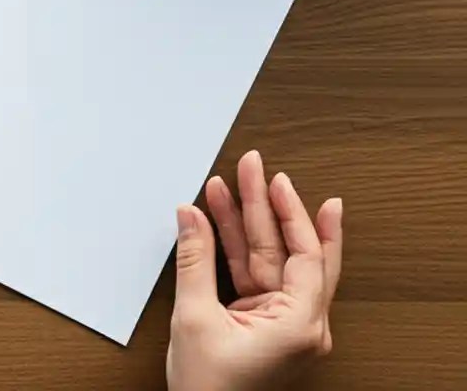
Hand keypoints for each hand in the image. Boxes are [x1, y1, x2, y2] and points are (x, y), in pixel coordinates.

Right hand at [167, 150, 343, 390]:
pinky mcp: (264, 326)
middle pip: (289, 251)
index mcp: (301, 325)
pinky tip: (219, 222)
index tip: (277, 181)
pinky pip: (255, 277)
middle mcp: (301, 324)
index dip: (291, 213)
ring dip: (245, 224)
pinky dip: (235, 250)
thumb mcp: (195, 319)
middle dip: (269, 207)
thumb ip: (195, 261)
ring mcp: (284, 325)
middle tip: (254, 169)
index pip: (306, 255)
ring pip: (268, 260)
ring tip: (224, 187)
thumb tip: (190, 217)